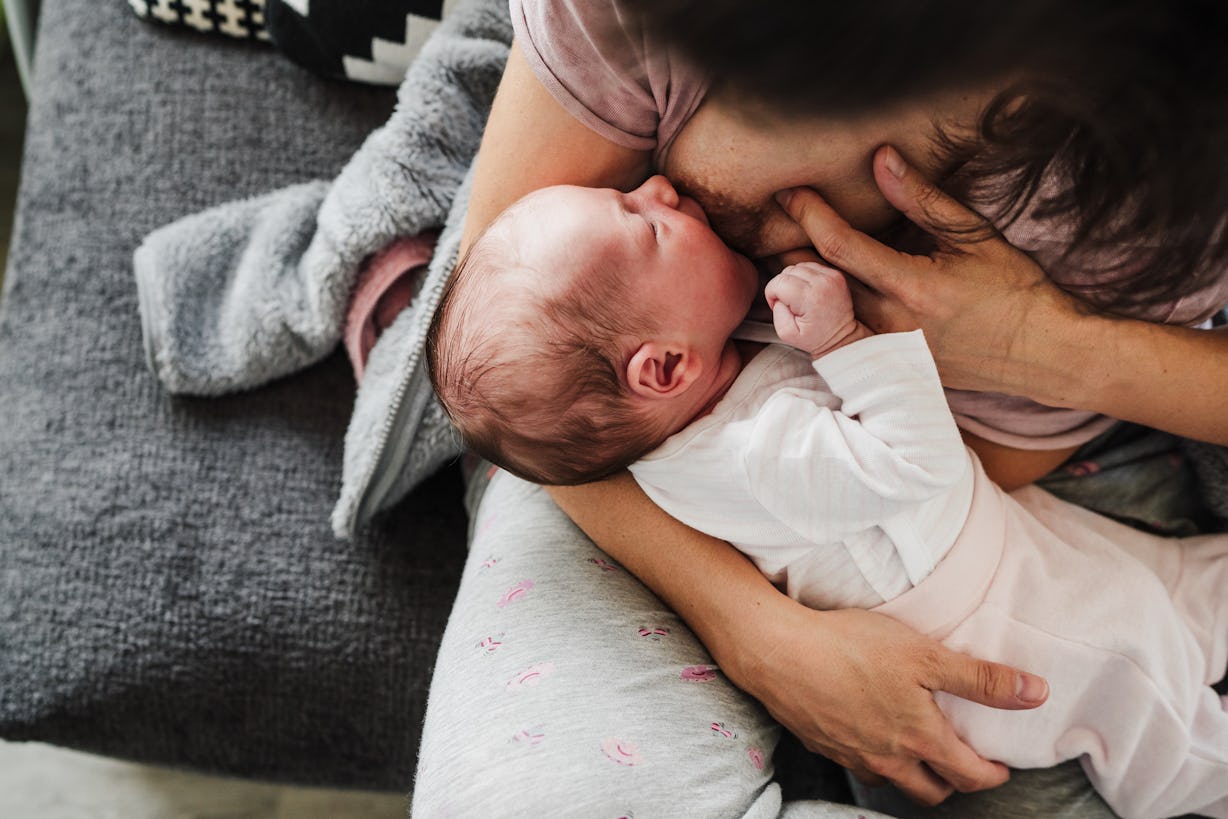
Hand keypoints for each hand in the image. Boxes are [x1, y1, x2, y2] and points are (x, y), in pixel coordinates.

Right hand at [734, 601, 1047, 805]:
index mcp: (920, 738)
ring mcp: (852, 755)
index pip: (970, 775)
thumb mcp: (926, 655)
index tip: (1001, 766)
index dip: (993, 774)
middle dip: (954, 783)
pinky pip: (858, 766)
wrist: (778, 652)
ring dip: (914, 776)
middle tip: (963, 763)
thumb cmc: (851, 647)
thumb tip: (1037, 693)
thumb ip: (981, 679)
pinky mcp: (822, 745)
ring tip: (918, 752)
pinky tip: (870, 734)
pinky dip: (875, 760)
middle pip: (932, 792)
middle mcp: (888, 758)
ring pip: (893, 783)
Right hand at [765, 262, 868, 356]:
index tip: (777, 305)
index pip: (778, 282)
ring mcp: (831, 277)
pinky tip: (808, 291)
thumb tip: (778, 296)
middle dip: (782, 286)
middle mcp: (822, 283)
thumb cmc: (815, 338)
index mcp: (810, 298)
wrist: (842, 337)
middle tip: (790, 303)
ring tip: (799, 297)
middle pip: (787, 271)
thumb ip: (777, 312)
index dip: (772, 294)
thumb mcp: (787, 334)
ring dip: (794, 280)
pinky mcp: (836, 274)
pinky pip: (811, 267)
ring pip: (798, 267)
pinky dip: (805, 277)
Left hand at [775, 145, 1092, 401]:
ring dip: (800, 283)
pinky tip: (814, 290)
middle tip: (775, 221)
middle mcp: (890, 325)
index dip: (809, 215)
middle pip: (818, 284)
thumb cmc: (1013, 290)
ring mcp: (886, 351)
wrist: (1041, 353)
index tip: (789, 192)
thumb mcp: (973, 235)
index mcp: (912, 288)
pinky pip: (838, 337)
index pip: (841, 247)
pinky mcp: (887, 366)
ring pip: (821, 314)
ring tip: (787, 251)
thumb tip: (881, 159)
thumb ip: (921, 199)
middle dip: (791, 250)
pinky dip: (820, 312)